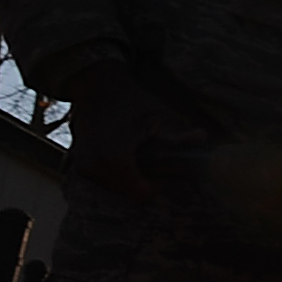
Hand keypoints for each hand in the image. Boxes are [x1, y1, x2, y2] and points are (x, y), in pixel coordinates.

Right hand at [61, 61, 213, 200]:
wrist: (95, 88)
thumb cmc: (129, 101)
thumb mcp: (156, 117)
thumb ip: (179, 136)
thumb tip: (203, 137)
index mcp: (115, 157)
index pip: (139, 193)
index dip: (156, 187)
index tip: (163, 174)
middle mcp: (95, 165)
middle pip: (129, 192)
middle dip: (144, 181)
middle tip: (155, 161)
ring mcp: (84, 166)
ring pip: (116, 188)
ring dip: (130, 177)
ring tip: (138, 154)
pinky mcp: (79, 164)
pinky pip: (104, 179)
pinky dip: (117, 172)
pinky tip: (125, 154)